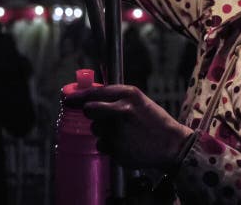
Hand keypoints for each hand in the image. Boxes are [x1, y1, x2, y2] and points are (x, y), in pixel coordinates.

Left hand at [65, 84, 192, 169]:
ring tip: (124, 133)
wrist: (172, 145)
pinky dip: (110, 146)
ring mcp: (118, 131)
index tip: (67, 99)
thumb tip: (88, 97)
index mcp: (128, 94)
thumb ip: (115, 97)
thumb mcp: (138, 101)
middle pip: (89, 109)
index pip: (94, 92)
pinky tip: (126, 144)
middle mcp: (121, 110)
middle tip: (101, 117)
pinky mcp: (117, 149)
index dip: (77, 96)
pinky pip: (102, 145)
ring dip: (104, 131)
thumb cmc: (153, 121)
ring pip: (96, 129)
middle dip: (91, 113)